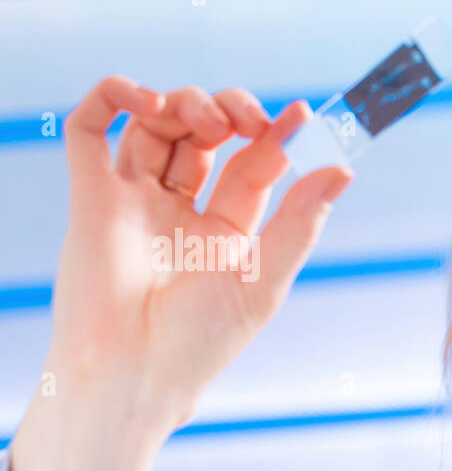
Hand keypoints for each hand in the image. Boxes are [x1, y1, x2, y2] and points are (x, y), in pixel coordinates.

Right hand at [50, 75, 352, 427]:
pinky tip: (145, 99)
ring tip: (207, 121)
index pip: (254, 165)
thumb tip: (342, 169)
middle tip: (246, 121)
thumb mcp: (263, 280)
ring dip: (183, 103)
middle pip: (204, 136)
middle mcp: (180, 211)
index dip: (276, 136)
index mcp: (226, 233)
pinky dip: (112, 97)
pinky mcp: (90, 196)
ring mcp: (135, 201)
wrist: (133, 373)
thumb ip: (300, 222)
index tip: (300, 115)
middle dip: (228, 112)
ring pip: (156, 125)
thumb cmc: (199, 343)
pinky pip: (90, 130)